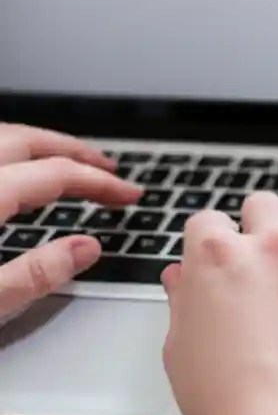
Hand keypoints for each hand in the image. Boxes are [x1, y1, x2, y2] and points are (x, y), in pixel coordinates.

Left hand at [0, 124, 140, 317]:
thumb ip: (33, 275)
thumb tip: (86, 249)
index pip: (56, 173)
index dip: (101, 183)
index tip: (129, 195)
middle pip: (27, 141)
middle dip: (74, 151)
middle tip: (107, 168)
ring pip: (1, 139)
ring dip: (38, 145)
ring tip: (63, 160)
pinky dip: (10, 154)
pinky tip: (14, 173)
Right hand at [161, 194, 277, 414]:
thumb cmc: (231, 401)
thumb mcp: (181, 351)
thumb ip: (182, 302)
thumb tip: (182, 277)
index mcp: (218, 257)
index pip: (207, 220)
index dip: (209, 237)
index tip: (216, 250)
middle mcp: (273, 248)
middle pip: (264, 204)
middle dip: (258, 220)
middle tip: (261, 243)